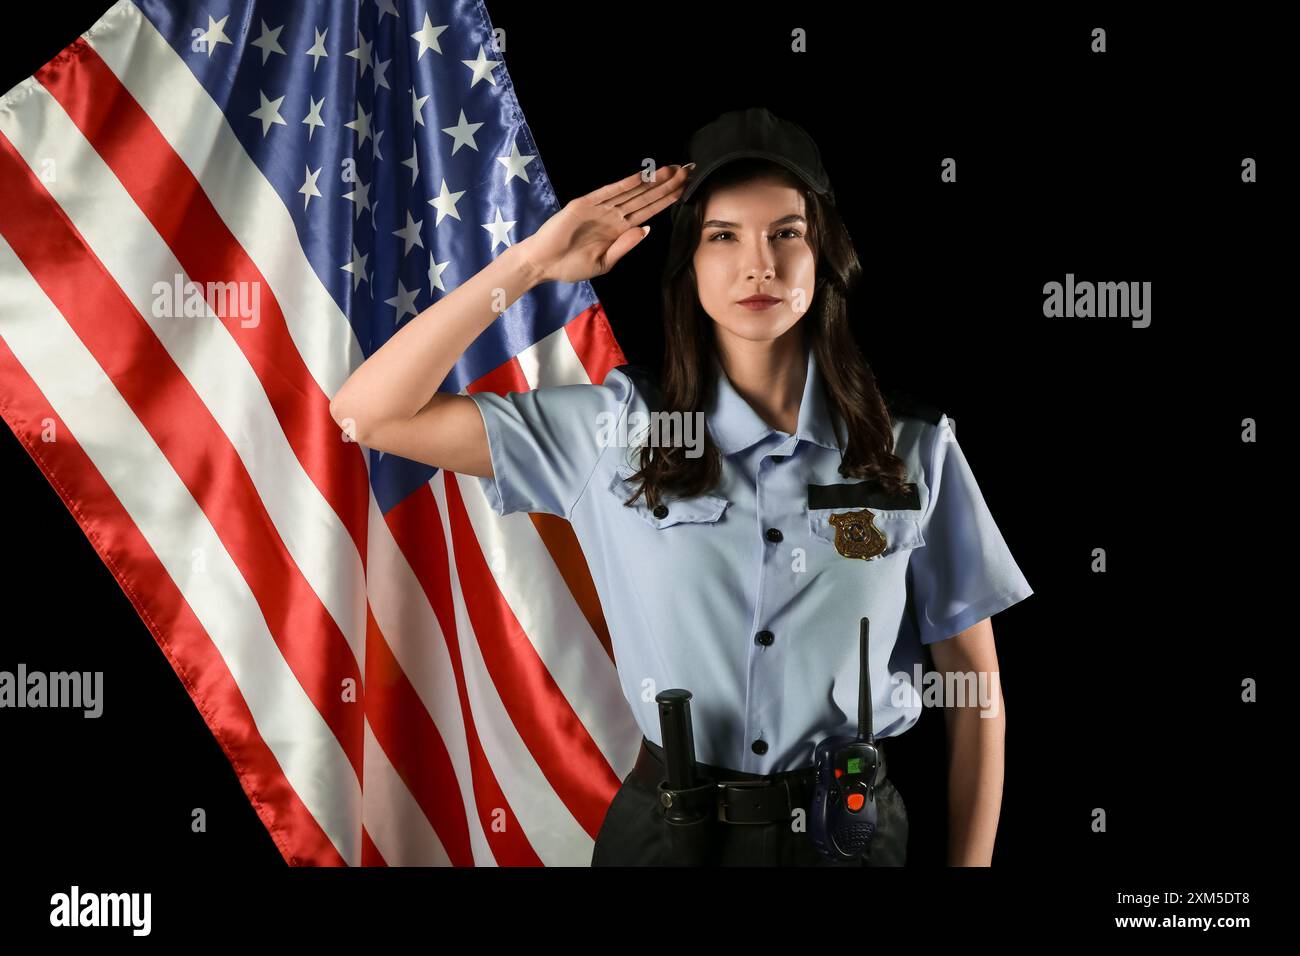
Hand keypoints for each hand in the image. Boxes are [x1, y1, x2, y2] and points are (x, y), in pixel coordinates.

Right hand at [519, 163, 690, 283]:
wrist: (543, 265)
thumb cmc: (570, 266)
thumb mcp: (604, 263)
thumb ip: (625, 246)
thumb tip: (647, 228)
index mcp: (619, 230)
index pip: (649, 211)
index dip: (667, 200)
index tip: (686, 189)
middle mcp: (613, 215)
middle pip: (646, 197)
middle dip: (667, 185)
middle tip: (689, 171)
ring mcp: (600, 208)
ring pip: (632, 192)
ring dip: (651, 181)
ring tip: (673, 170)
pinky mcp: (585, 205)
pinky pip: (609, 192)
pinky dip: (625, 184)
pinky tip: (641, 176)